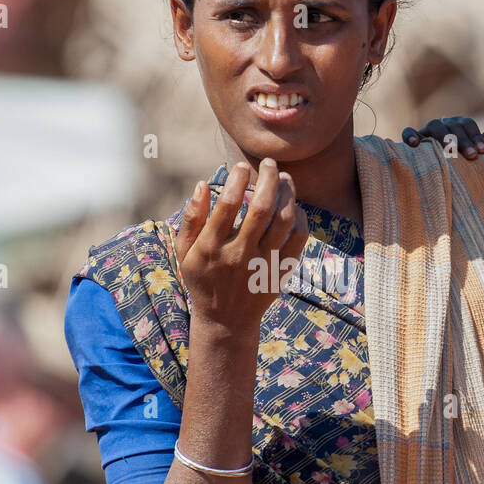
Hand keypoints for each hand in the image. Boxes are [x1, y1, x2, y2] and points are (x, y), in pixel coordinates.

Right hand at [172, 160, 308, 333]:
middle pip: (261, 207)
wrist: (225, 320)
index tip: (241, 166)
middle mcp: (239, 254)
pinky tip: (293, 208)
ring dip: (287, 193)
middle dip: (268, 178)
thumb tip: (202, 184)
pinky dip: (299, 218)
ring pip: (284, 220)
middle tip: (269, 163)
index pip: (228, 204)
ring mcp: (263, 264)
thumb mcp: (184, 252)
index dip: (237, 179)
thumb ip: (191, 218)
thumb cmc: (202, 279)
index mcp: (212, 247)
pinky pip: (298, 239)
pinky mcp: (280, 272)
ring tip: (284, 179)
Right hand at [401, 116, 483, 159]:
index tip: (482, 151)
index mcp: (460, 124)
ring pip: (434, 126)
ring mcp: (427, 130)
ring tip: (450, 150)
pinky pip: (408, 132)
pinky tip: (415, 144)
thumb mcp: (478, 151)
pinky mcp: (414, 139)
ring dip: (443, 137)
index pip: (468, 124)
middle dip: (463, 140)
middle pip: (453, 126)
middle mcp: (444, 124)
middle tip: (472, 156)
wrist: (444, 173)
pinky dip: (410, 135)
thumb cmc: (465, 161)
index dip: (476, 136)